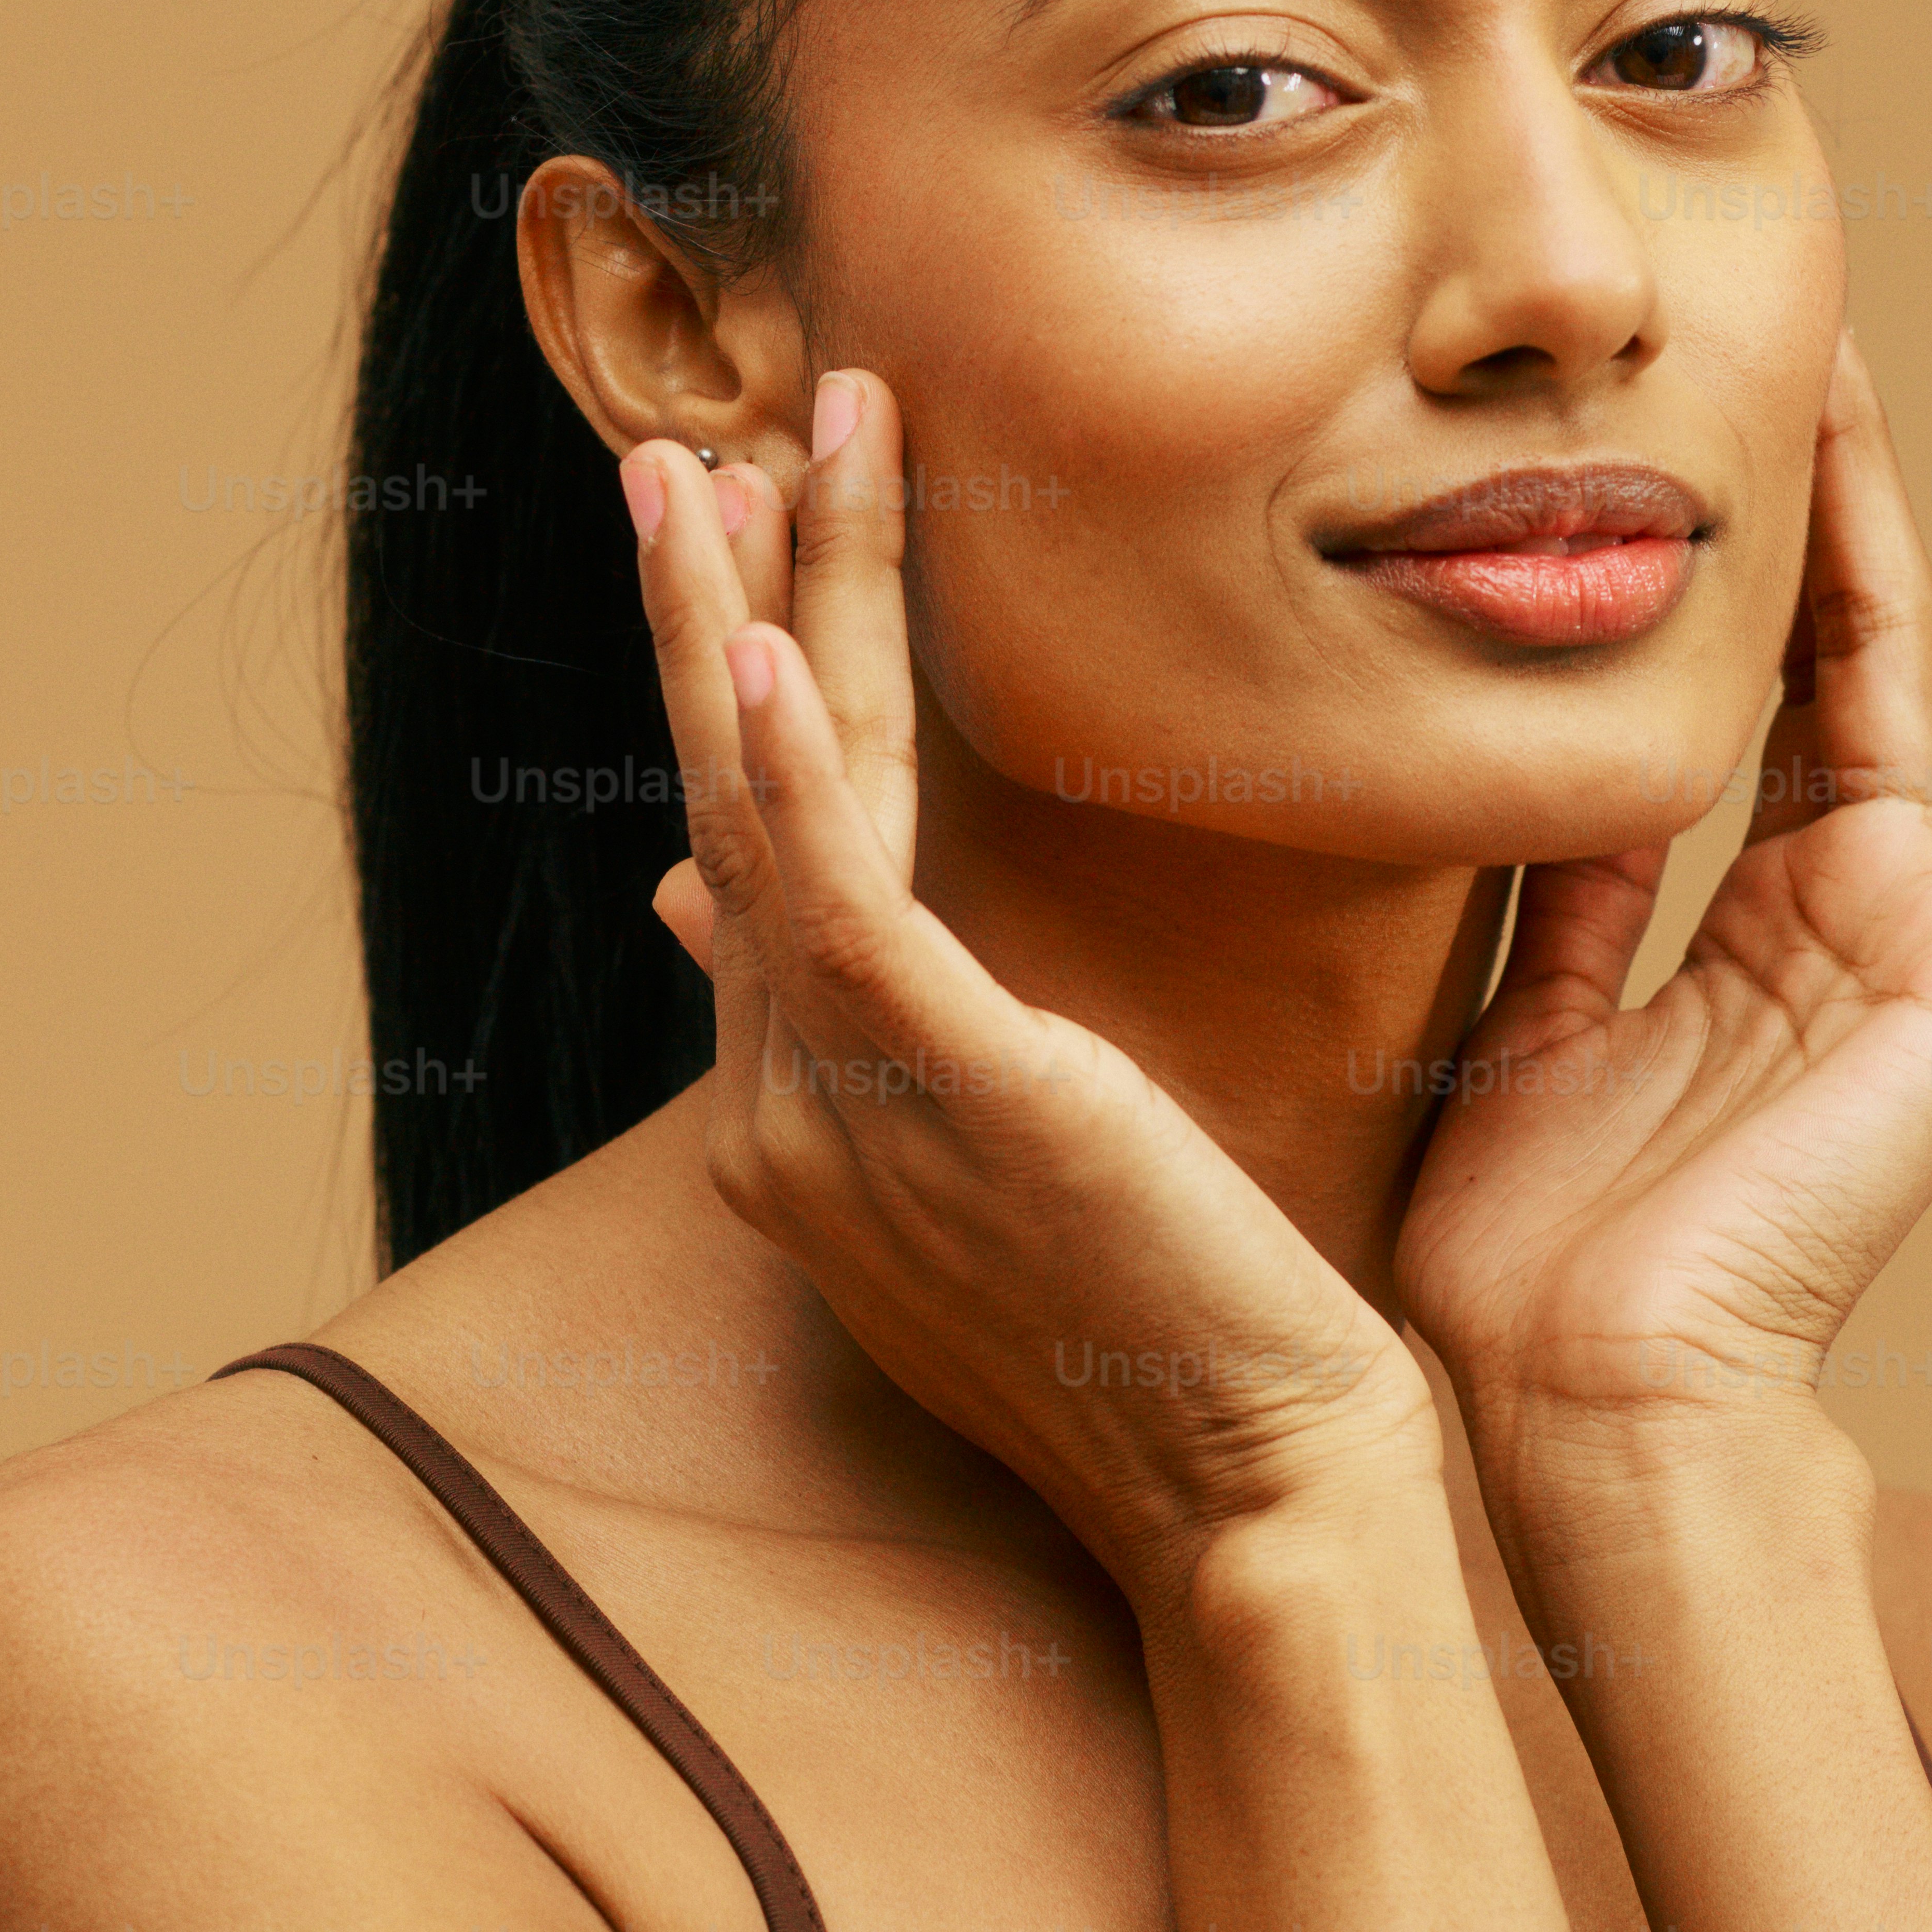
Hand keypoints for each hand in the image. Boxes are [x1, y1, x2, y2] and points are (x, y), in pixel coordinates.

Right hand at [626, 377, 1439, 1616]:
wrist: (1251, 1485)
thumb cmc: (1162, 1328)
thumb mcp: (984, 1162)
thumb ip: (870, 1036)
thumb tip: (706, 909)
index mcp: (799, 1120)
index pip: (753, 858)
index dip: (739, 690)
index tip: (739, 539)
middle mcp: (780, 1113)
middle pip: (731, 812)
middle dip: (708, 617)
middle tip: (680, 445)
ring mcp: (839, 1111)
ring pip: (766, 820)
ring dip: (743, 626)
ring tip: (721, 460)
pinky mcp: (944, 1097)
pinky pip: (839, 910)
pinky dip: (796, 775)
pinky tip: (774, 656)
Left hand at [1394, 338, 1931, 1508]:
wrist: (1576, 1377)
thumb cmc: (1534, 1235)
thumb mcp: (1537, 1004)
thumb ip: (1578, 875)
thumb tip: (1588, 735)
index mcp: (1765, 921)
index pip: (1801, 696)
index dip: (1788, 561)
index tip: (1747, 428)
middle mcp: (1872, 917)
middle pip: (1906, 663)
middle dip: (1881, 507)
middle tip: (1844, 357)